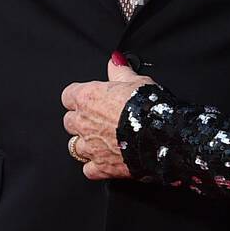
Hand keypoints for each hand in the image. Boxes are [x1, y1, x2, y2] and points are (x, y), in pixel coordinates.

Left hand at [62, 56, 153, 181]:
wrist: (161, 136)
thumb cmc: (148, 107)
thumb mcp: (136, 81)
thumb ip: (120, 71)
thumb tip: (114, 61)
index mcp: (88, 98)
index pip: (68, 95)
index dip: (79, 96)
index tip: (89, 97)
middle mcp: (83, 123)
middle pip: (69, 121)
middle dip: (81, 120)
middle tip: (99, 118)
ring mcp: (90, 147)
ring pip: (74, 146)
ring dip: (85, 143)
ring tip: (102, 140)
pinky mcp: (100, 167)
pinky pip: (88, 169)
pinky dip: (94, 166)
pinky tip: (106, 160)